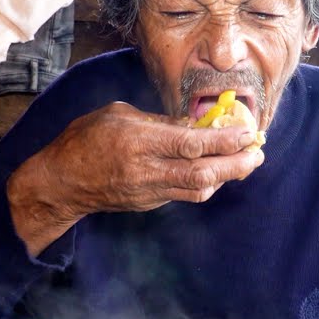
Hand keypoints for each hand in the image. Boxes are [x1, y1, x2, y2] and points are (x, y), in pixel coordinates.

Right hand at [8, 102, 264, 254]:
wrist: (61, 182)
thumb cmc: (85, 139)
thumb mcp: (120, 115)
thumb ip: (160, 121)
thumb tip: (196, 124)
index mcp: (139, 141)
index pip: (191, 143)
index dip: (225, 139)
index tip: (248, 132)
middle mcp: (147, 170)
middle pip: (203, 172)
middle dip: (236, 164)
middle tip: (258, 153)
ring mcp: (149, 191)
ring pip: (199, 189)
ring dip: (227, 177)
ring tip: (246, 162)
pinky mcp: (150, 203)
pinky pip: (186, 194)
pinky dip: (207, 182)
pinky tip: (217, 171)